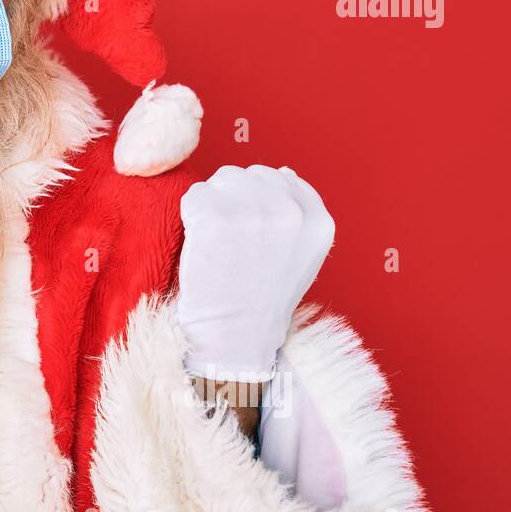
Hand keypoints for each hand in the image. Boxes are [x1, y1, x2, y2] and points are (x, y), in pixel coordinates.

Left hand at [176, 165, 334, 379]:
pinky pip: (194, 195)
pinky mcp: (214, 213)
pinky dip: (191, 218)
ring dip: (212, 205)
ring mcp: (253, 209)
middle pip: (250, 175)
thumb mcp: (301, 258)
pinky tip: (202, 246)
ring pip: (221, 181)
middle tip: (231, 243)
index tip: (252, 236)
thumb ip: (299, 216)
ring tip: (218, 245)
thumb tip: (284, 173)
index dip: (260, 205)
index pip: (284, 180)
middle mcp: (291, 210)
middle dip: (235, 201)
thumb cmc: (259, 301)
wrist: (233, 338)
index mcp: (319, 222)